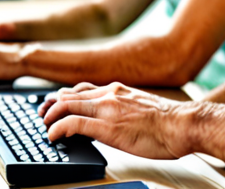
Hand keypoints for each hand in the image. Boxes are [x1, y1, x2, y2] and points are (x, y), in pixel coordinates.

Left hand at [40, 82, 194, 159]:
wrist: (182, 124)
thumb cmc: (168, 122)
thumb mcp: (141, 107)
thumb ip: (122, 108)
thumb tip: (112, 118)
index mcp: (117, 90)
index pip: (82, 89)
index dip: (63, 97)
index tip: (54, 104)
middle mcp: (109, 94)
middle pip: (69, 95)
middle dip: (51, 106)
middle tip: (42, 115)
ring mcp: (107, 108)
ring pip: (67, 105)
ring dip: (50, 116)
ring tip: (44, 125)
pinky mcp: (107, 126)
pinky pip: (73, 123)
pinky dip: (57, 128)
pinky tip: (52, 136)